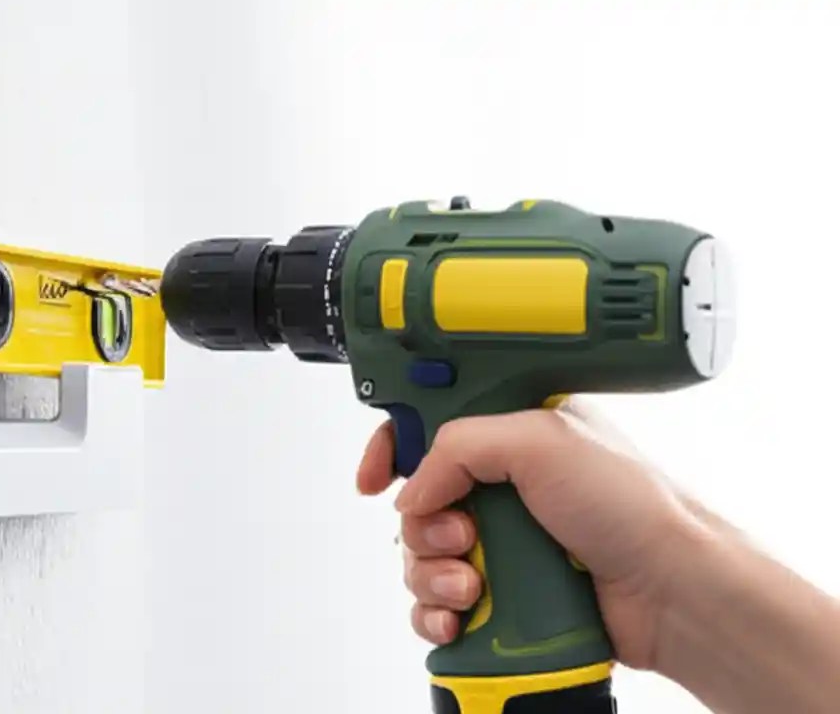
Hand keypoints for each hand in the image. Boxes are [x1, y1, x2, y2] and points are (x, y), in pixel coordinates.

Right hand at [355, 397, 714, 670]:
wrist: (673, 592)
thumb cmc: (632, 506)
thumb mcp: (540, 440)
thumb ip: (459, 447)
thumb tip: (412, 489)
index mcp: (510, 433)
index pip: (427, 428)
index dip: (392, 450)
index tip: (375, 478)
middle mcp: (502, 487)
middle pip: (416, 503)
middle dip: (423, 527)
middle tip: (466, 537)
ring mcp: (503, 544)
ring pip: (421, 559)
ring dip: (433, 576)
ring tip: (474, 585)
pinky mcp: (504, 596)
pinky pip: (438, 608)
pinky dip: (438, 615)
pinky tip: (460, 618)